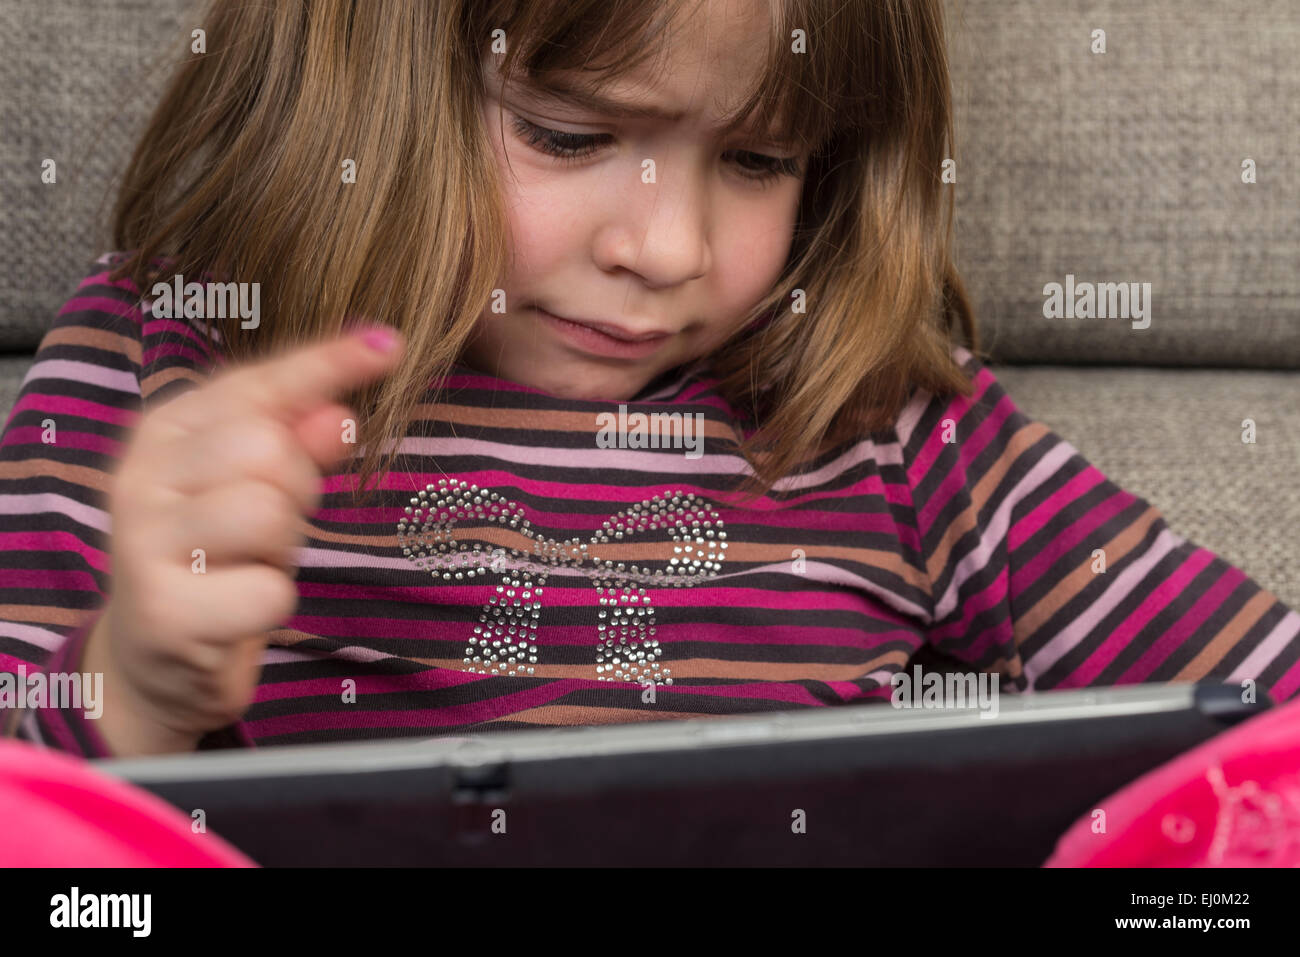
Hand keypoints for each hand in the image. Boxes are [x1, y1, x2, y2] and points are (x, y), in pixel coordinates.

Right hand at [83, 324, 402, 754]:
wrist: (153, 658)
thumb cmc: (217, 557)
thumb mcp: (257, 490)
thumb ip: (297, 445)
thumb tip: (341, 413)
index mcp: (165, 432)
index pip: (257, 383)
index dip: (328, 363)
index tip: (391, 343)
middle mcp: (141, 477)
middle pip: (267, 447)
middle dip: (297, 489)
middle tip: (272, 527)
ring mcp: (144, 545)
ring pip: (267, 513)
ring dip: (283, 549)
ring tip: (251, 564)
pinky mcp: (166, 613)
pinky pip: (269, 590)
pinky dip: (273, 602)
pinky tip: (238, 611)